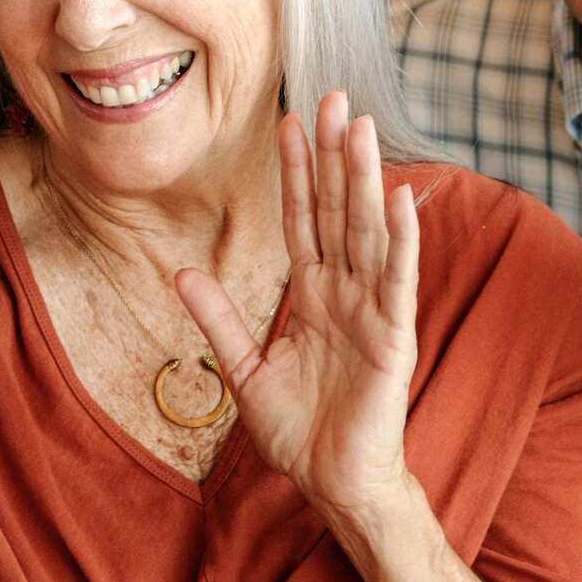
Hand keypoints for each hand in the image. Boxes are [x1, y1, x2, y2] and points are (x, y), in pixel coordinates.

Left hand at [177, 92, 422, 524]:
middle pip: (338, 210)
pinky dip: (400, 240)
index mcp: (313, 295)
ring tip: (362, 128)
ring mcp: (372, 311)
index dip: (297, 171)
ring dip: (365, 179)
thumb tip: (182, 271)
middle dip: (335, 154)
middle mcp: (346, 292)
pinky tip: (399, 198)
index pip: (303, 218)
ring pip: (368, 231)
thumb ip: (218, 318)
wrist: (335, 484)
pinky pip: (396, 281)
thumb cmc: (301, 432)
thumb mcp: (243, 369)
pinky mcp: (392, 338)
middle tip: (333, 96)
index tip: (290, 120)